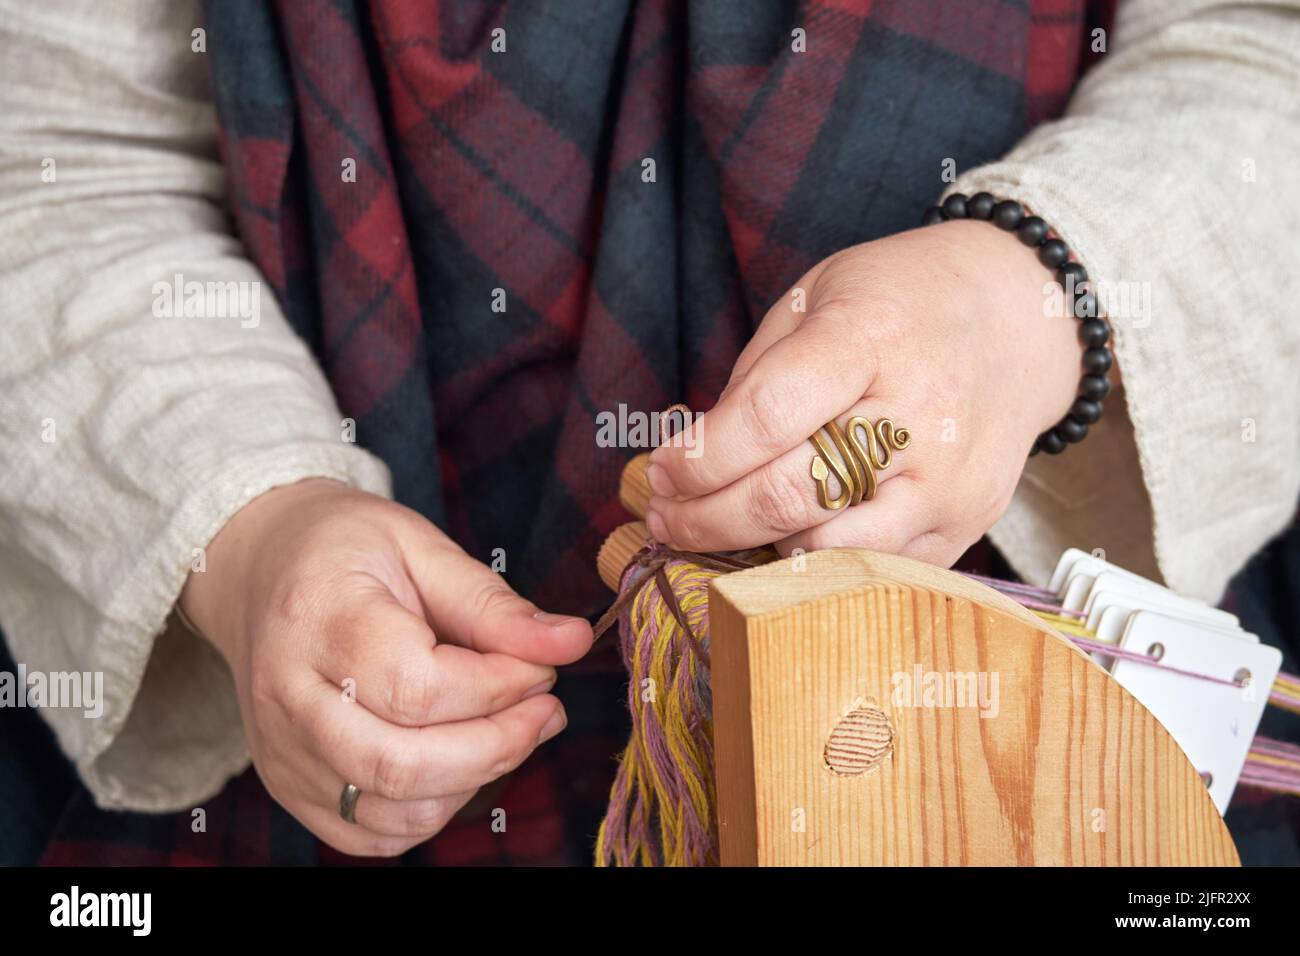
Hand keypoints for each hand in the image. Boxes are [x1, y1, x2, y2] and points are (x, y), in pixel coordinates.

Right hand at [180, 479, 592, 856]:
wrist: (260, 569)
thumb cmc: (346, 551)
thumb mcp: (423, 547)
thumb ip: (494, 605)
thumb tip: (571, 643)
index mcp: (318, 619)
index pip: (419, 688)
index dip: (499, 688)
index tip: (541, 666)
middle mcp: (288, 696)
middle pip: (402, 765)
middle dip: (498, 746)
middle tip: (545, 710)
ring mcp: (283, 751)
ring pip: (392, 810)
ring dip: (475, 781)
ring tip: (512, 729)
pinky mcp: (289, 786)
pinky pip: (372, 833)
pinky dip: (433, 809)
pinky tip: (460, 759)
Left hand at [645, 219, 1081, 564]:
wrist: (1020, 319)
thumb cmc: (900, 303)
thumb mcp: (816, 299)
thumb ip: (755, 378)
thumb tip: (691, 459)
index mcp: (870, 338)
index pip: (766, 418)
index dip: (699, 459)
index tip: (662, 471)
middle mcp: (919, 415)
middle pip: (790, 497)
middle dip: (707, 518)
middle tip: (668, 516)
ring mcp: (949, 480)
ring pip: (829, 551)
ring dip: (756, 551)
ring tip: (721, 528)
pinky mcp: (966, 524)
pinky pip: (872, 572)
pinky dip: (817, 565)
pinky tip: (787, 538)